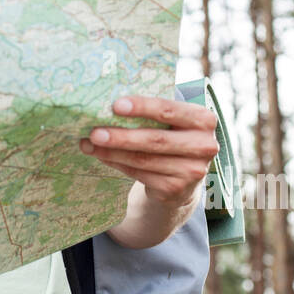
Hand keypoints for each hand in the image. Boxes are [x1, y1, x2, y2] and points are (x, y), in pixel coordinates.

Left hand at [80, 95, 219, 205]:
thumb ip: (153, 111)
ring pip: (144, 160)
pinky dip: (117, 164)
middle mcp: (204, 146)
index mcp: (204, 119)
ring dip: (112, 152)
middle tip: (94, 132)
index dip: (142, 107)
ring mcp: (192, 171)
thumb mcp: (174, 120)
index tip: (115, 105)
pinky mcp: (176, 190)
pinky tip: (102, 156)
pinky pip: (139, 174)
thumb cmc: (173, 136)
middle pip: (155, 139)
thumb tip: (108, 104)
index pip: (169, 110)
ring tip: (89, 144)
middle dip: (121, 136)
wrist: (186, 176)